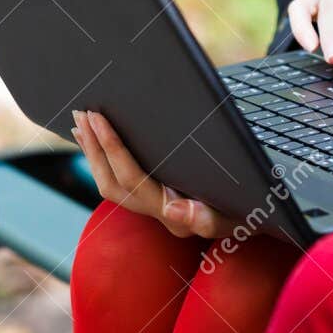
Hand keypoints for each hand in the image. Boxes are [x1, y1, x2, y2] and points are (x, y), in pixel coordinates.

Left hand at [72, 109, 237, 239]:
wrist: (252, 221)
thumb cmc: (246, 213)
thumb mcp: (236, 218)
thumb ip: (207, 219)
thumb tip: (173, 209)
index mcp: (174, 213)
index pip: (133, 180)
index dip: (115, 151)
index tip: (100, 124)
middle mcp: (158, 213)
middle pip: (113, 182)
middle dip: (96, 146)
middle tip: (85, 111)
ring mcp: (152, 208)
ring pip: (109, 184)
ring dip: (92, 152)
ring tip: (81, 121)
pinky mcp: (151, 199)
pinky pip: (114, 182)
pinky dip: (100, 159)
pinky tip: (92, 138)